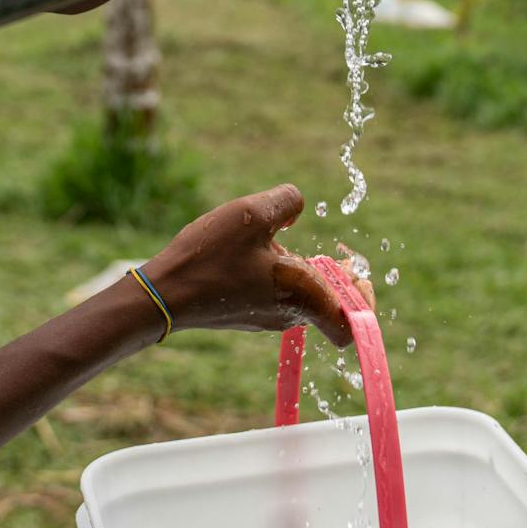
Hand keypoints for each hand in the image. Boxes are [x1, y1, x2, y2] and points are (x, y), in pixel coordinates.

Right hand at [142, 184, 371, 347]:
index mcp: (302, 296)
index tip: (355, 270)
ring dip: (298, 269)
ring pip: (299, 295)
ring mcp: (265, 318)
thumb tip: (295, 209)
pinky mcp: (245, 315)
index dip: (363, 300)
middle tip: (319, 243)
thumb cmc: (209, 257)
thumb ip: (286, 202)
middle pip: (328, 302)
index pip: (351, 326)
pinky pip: (275, 295)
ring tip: (274, 240)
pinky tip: (249, 251)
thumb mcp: (252, 213)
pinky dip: (275, 275)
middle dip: (330, 272)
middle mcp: (289, 315)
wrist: (163, 294)